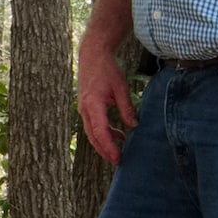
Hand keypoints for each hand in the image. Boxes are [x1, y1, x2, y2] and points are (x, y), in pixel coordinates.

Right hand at [77, 35, 137, 163]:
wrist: (92, 55)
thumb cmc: (107, 69)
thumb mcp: (121, 88)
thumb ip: (126, 108)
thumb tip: (133, 126)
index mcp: (93, 104)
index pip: (100, 132)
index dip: (109, 147)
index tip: (118, 158)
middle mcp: (85, 109)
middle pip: (93, 136)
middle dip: (104, 151)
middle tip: (117, 162)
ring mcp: (84, 108)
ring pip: (92, 132)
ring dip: (104, 143)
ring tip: (118, 152)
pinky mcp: (86, 107)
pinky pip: (93, 124)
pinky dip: (104, 132)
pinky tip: (118, 134)